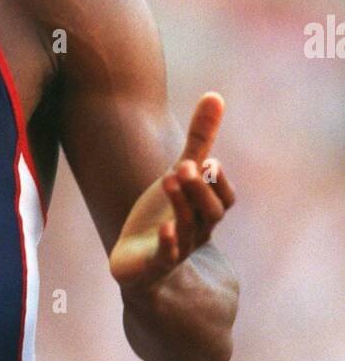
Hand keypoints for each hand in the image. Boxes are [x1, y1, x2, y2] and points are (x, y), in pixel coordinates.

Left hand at [109, 93, 235, 289]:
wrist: (135, 259)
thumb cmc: (161, 212)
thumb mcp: (180, 173)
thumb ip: (199, 140)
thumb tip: (215, 95)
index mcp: (205, 212)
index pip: (224, 200)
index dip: (218, 182)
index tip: (209, 160)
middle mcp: (197, 232)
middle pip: (210, 213)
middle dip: (199, 189)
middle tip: (184, 165)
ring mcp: (177, 250)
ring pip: (187, 230)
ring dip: (180, 204)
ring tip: (168, 178)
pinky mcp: (153, 264)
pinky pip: (166, 257)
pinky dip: (168, 243)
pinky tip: (163, 228)